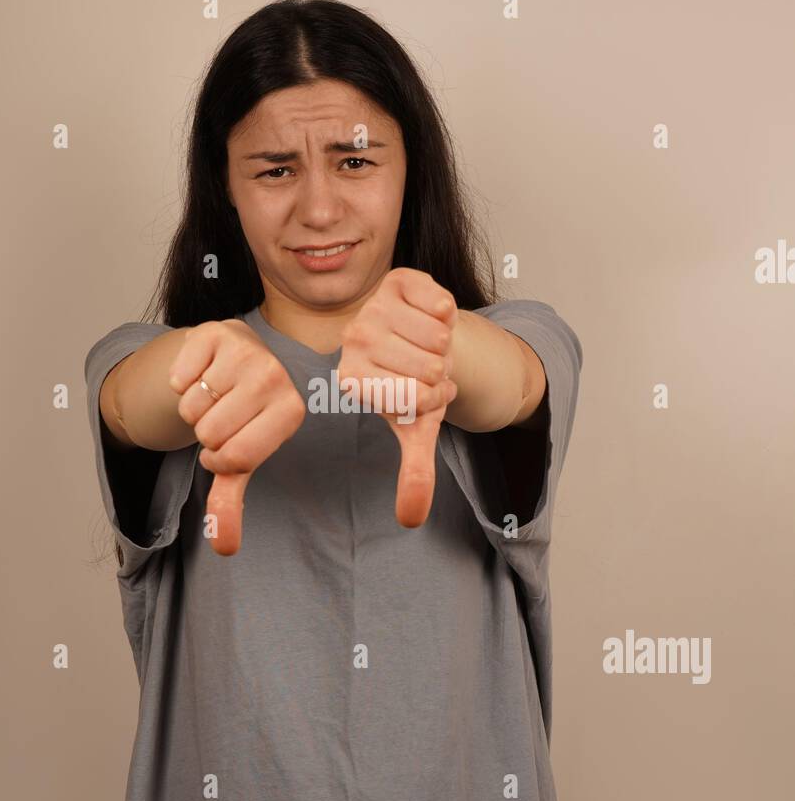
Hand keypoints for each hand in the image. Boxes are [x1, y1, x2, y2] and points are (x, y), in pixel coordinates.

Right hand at [169, 320, 306, 555]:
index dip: (219, 459)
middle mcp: (275, 378)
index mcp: (291, 412)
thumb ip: (230, 504)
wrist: (232, 358)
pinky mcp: (216, 333)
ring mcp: (247, 352)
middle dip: (206, 433)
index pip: (234, 459)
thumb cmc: (242, 415)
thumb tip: (224, 548)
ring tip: (213, 395)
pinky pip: (178, 379)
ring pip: (192, 407)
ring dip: (193, 408)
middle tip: (221, 415)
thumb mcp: (238, 460)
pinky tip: (201, 373)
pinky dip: (180, 381)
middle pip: (210, 433)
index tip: (226, 447)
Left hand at [336, 268, 458, 527]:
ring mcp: (373, 306)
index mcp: (351, 380)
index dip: (432, 398)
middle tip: (426, 368)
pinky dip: (449, 314)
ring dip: (446, 343)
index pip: (416, 398)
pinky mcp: (398, 280)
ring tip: (428, 346)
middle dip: (441, 372)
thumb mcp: (417, 430)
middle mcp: (353, 341)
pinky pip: (443, 304)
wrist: (422, 342)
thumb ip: (413, 475)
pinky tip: (431, 318)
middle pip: (430, 366)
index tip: (419, 393)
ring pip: (438, 336)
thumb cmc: (414, 385)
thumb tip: (412, 520)